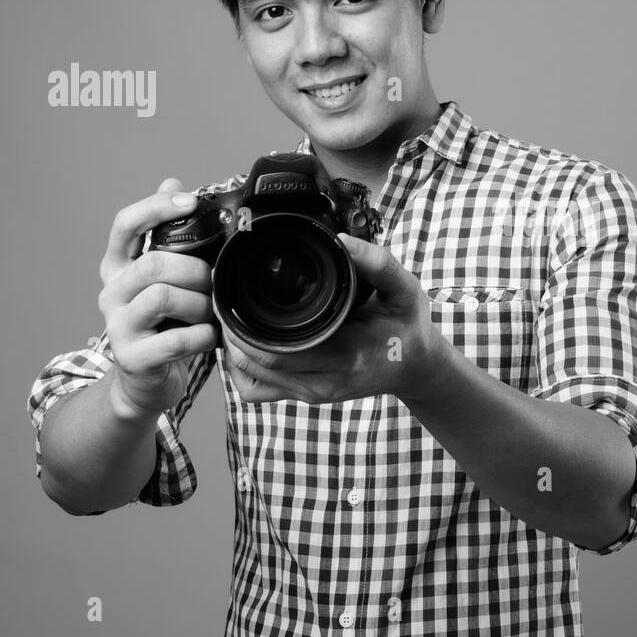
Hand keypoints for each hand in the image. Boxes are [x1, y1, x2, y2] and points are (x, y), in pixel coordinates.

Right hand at [97, 178, 218, 417]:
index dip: (156, 206)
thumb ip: (169, 235)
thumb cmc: (164, 324)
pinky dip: (202, 336)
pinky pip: (176, 339)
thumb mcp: (166, 277)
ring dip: (200, 303)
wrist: (145, 382)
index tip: (191, 201)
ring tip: (210, 312)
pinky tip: (208, 337)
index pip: (125, 224)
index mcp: (118, 266)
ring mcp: (117, 325)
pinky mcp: (132, 358)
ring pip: (163, 297)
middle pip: (154, 263)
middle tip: (213, 283)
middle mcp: (111, 291)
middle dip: (195, 270)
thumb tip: (172, 181)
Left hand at [221, 232, 445, 405]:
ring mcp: (313, 394)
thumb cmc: (407, 326)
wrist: (417, 366)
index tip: (229, 292)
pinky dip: (241, 369)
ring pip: (251, 380)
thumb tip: (342, 240)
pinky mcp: (306, 396)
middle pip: (256, 365)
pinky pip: (258, 391)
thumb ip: (378, 264)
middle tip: (220, 300)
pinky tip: (243, 344)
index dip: (244, 324)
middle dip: (230, 332)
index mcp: (346, 357)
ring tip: (229, 318)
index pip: (277, 349)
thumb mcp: (405, 290)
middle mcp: (325, 383)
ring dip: (232, 350)